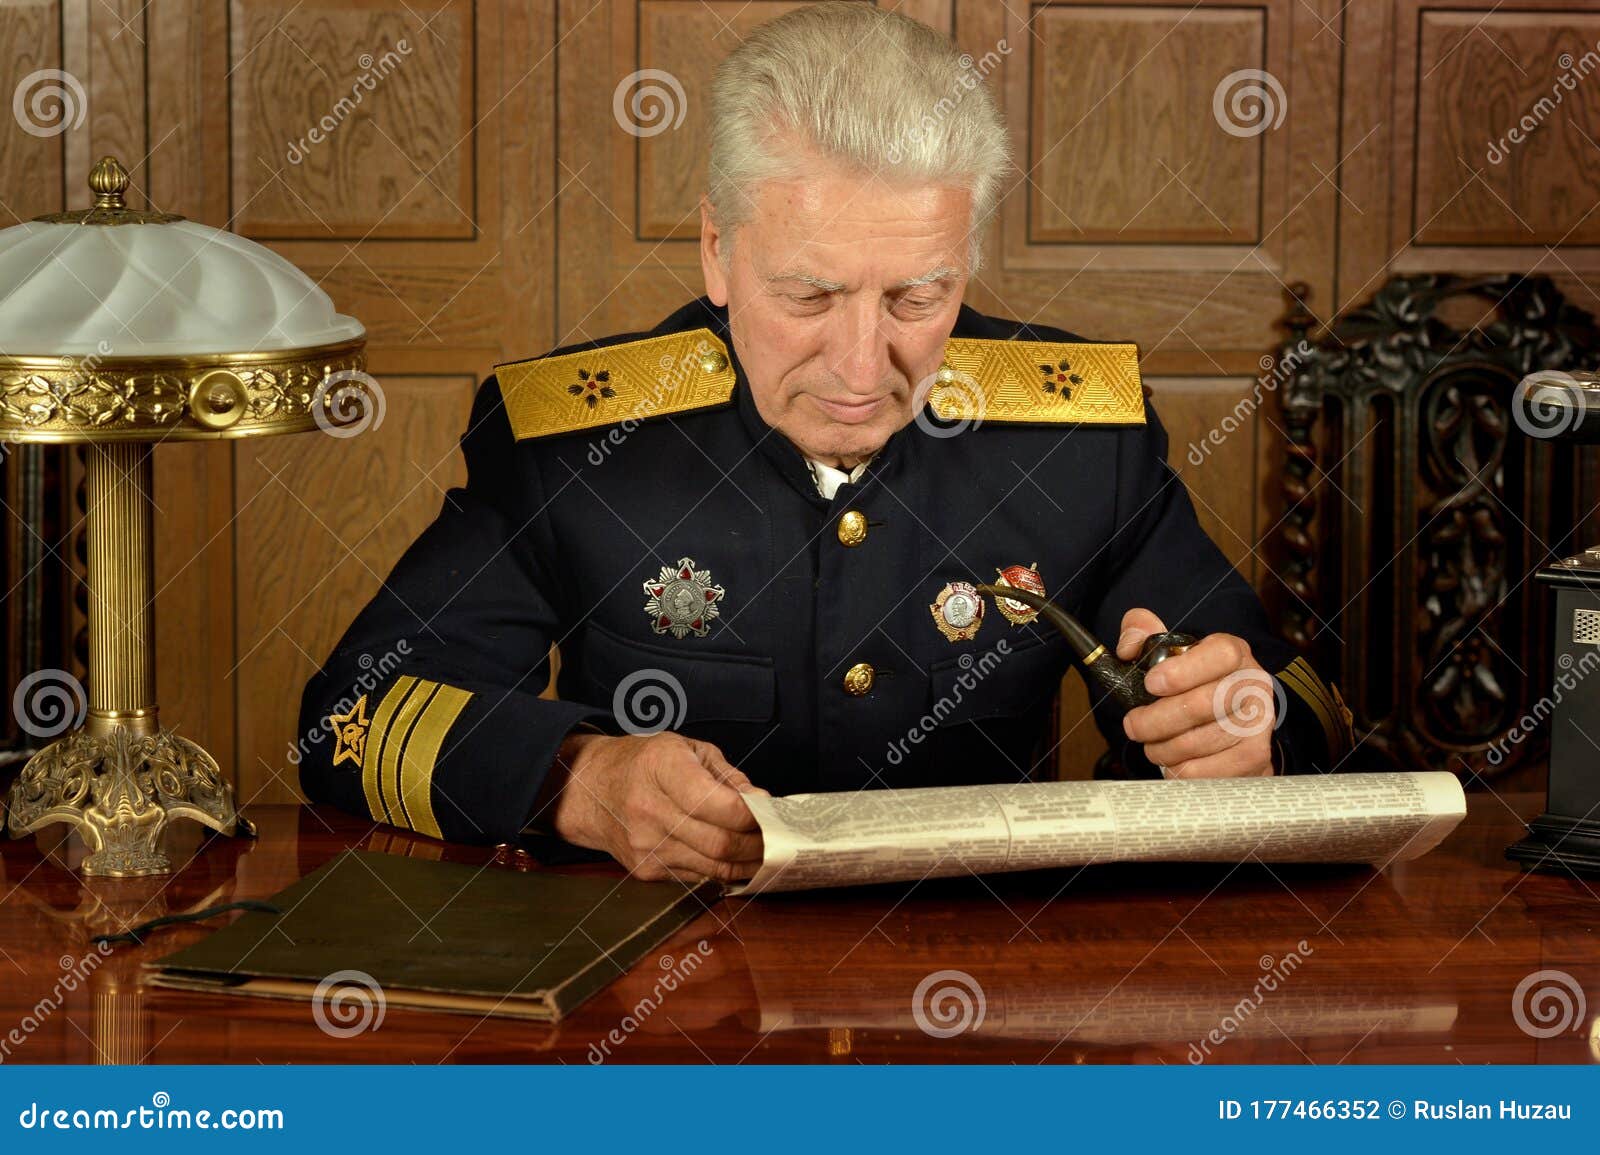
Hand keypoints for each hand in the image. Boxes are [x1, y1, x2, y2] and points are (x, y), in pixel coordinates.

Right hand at [546, 731, 767, 881]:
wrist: (588, 790)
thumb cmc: (644, 763)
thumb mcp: (687, 749)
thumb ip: (728, 776)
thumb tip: (762, 803)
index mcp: (662, 768)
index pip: (718, 804)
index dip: (752, 814)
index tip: (769, 812)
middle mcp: (650, 809)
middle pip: (720, 842)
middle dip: (757, 844)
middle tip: (776, 837)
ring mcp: (646, 846)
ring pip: (713, 867)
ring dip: (746, 863)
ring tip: (763, 851)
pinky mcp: (646, 871)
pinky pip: (698, 878)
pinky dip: (723, 872)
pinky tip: (737, 860)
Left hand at [1116, 608, 1276, 777]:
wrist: (1234, 725)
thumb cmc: (1195, 686)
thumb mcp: (1169, 649)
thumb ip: (1142, 631)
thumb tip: (1127, 646)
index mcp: (1234, 654)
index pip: (1220, 655)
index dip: (1182, 671)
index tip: (1151, 684)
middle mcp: (1252, 686)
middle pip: (1201, 704)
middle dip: (1155, 720)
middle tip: (1133, 725)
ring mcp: (1258, 723)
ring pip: (1198, 742)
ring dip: (1162, 748)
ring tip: (1152, 744)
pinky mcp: (1254, 757)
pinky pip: (1204, 771)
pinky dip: (1178, 770)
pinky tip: (1174, 761)